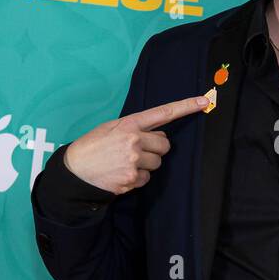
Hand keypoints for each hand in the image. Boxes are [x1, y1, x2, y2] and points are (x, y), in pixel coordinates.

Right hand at [64, 94, 210, 195]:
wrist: (75, 171)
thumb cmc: (93, 146)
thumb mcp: (110, 128)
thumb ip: (136, 128)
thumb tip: (159, 136)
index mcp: (129, 124)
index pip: (163, 113)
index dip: (185, 106)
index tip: (203, 100)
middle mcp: (134, 141)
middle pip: (165, 145)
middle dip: (156, 148)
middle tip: (137, 150)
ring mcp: (134, 161)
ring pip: (157, 163)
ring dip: (146, 164)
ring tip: (125, 162)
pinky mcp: (132, 179)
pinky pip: (147, 178)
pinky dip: (138, 178)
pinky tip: (122, 173)